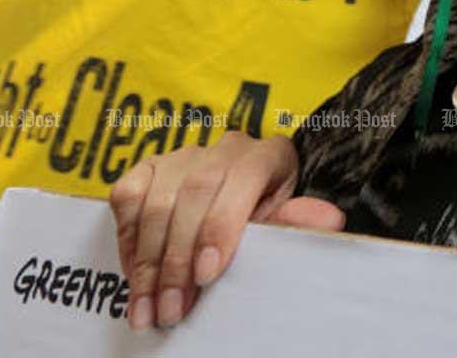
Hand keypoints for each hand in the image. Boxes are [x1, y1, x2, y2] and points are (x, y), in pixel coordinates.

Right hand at [108, 132, 341, 329]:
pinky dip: (127, 239)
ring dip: (147, 261)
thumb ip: (298, 223)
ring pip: (156, 201)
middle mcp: (224, 148)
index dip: (219, 229)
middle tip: (172, 308)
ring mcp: (184, 154)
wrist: (244, 201)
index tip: (207, 275)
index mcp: (268, 154)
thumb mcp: (286, 222)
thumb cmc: (267, 217)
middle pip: (192, 195)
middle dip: (178, 259)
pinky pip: (126, 196)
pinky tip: (135, 275)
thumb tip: (329, 221)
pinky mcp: (149, 166)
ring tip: (148, 307)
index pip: (240, 181)